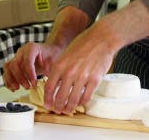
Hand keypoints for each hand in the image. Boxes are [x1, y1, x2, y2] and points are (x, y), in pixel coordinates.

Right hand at [3, 42, 62, 90]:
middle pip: (14, 64)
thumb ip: (50, 68)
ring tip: (17, 88)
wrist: (49, 53)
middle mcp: (21, 51)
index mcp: (31, 48)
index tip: (35, 83)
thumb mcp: (54, 61)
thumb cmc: (51, 56)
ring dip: (11, 79)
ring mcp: (16, 57)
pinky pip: (6, 72)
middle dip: (20, 78)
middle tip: (28, 87)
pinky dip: (8, 81)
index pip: (27, 61)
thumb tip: (47, 78)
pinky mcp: (14, 65)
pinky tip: (13, 89)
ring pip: (7, 67)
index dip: (30, 73)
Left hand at [43, 0, 148, 114]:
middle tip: (58, 110)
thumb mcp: (65, 55)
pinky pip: (86, 97)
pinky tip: (80, 103)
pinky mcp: (95, 80)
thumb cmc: (83, 44)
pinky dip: (81, 102)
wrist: (101, 38)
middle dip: (57, 107)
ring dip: (69, 108)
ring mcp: (83, 77)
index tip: (47, 104)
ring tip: (68, 110)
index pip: (49, 88)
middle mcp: (70, 72)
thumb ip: (59, 69)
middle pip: (60, 97)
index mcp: (60, 65)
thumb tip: (55, 85)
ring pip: (73, 100)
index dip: (47, 99)